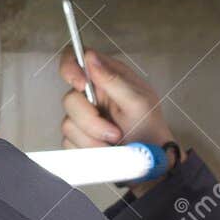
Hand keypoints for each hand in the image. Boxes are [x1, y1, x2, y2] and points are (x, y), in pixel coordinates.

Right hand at [60, 49, 183, 194]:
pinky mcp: (78, 139)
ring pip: (68, 125)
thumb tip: (90, 57)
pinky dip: (89, 150)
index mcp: (106, 77)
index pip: (75, 59)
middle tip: (114, 133)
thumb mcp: (138, 102)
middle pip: (69, 99)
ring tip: (115, 144)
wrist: (150, 162)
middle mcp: (91, 95)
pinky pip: (70, 144)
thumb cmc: (150, 127)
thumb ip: (113, 79)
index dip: (71, 68)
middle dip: (90, 121)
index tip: (81, 85)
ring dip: (93, 139)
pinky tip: (106, 152)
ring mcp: (83, 118)